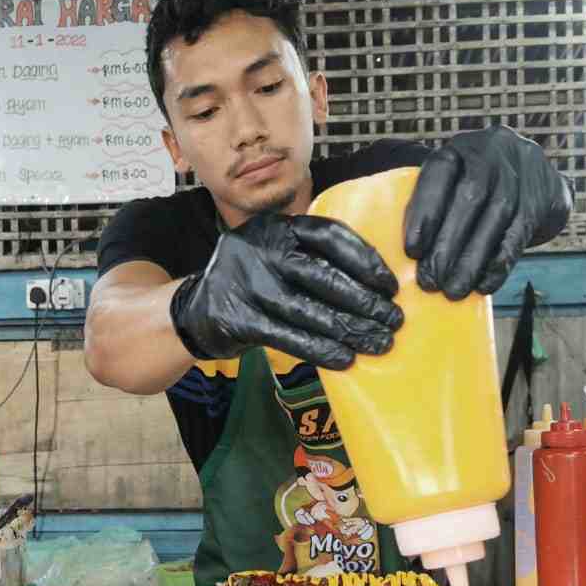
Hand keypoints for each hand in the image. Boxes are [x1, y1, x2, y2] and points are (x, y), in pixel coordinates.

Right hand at [169, 213, 403, 369]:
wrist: (193, 312)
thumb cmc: (251, 284)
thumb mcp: (275, 256)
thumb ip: (311, 259)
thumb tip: (374, 286)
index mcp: (276, 227)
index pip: (330, 235)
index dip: (365, 260)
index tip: (390, 285)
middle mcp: (260, 248)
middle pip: (321, 274)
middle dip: (362, 300)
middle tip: (393, 320)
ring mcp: (246, 283)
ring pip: (308, 309)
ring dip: (348, 329)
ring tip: (378, 343)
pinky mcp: (237, 318)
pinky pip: (288, 336)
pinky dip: (320, 349)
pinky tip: (344, 358)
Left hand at [404, 126, 572, 299]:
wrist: (538, 175)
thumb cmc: (481, 186)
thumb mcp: (456, 180)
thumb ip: (435, 204)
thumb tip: (412, 255)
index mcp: (461, 148)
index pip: (439, 172)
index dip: (425, 211)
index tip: (412, 250)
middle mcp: (493, 153)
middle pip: (470, 197)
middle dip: (447, 244)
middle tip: (430, 280)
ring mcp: (521, 174)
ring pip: (496, 217)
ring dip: (471, 260)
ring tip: (453, 290)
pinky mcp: (541, 200)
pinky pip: (519, 234)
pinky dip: (499, 264)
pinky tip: (483, 285)